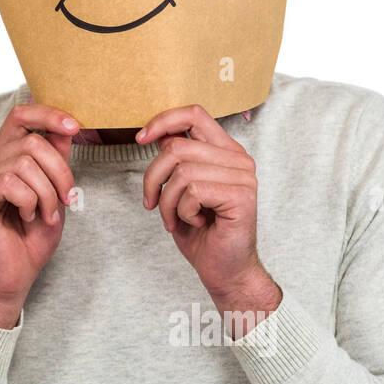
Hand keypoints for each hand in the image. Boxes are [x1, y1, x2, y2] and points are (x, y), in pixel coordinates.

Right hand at [0, 104, 78, 327]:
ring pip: (24, 162)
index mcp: (3, 157)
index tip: (74, 126)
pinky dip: (29, 202)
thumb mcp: (54, 193)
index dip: (47, 113)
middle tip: (67, 199)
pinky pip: (10, 182)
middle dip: (60, 171)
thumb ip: (56, 160)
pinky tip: (27, 218)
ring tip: (46, 215)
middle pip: (32, 141)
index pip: (20, 115)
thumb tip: (67, 127)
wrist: (12, 277)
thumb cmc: (31, 239)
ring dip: (47, 193)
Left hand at [138, 105, 280, 322]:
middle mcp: (238, 159)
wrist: (224, 270)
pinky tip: (195, 223)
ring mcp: (244, 176)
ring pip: (181, 171)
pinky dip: (181, 211)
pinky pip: (192, 191)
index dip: (162, 121)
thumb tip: (157, 136)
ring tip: (175, 219)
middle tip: (152, 203)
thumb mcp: (180, 189)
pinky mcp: (242, 195)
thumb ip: (176, 160)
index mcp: (225, 151)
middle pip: (177, 146)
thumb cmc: (201, 232)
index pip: (194, 113)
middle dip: (153, 177)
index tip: (140, 139)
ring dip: (167, 201)